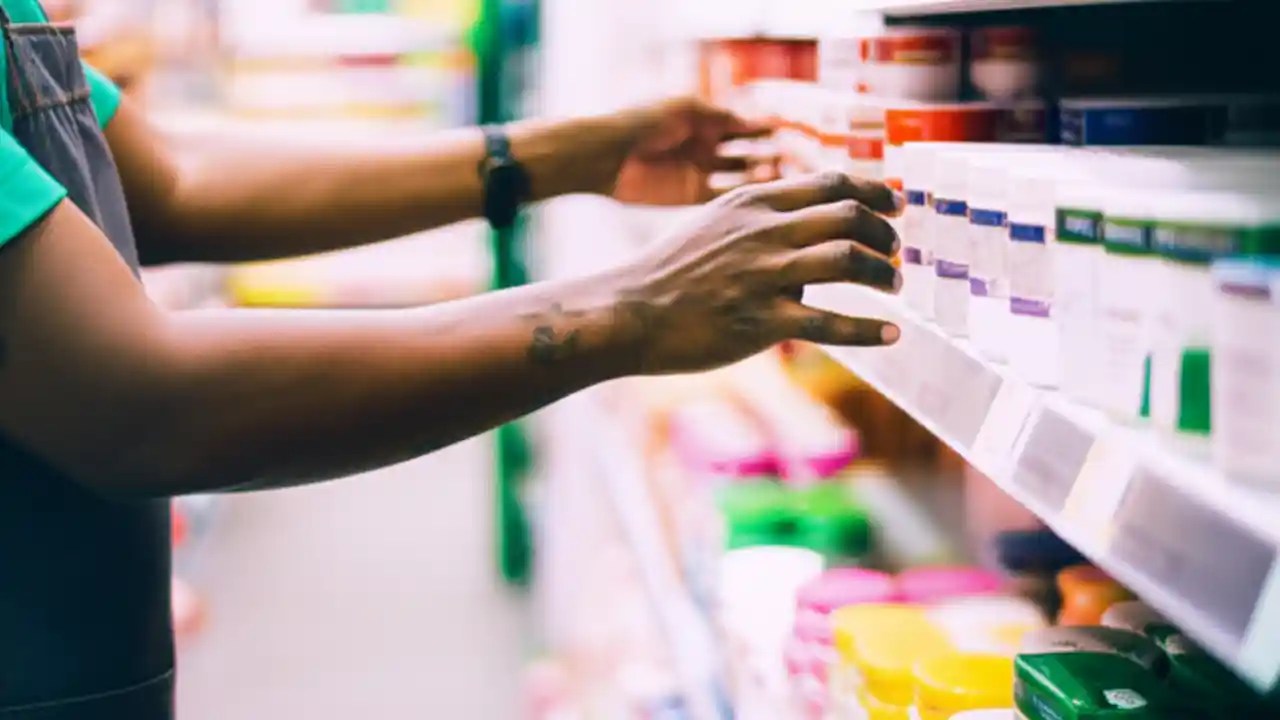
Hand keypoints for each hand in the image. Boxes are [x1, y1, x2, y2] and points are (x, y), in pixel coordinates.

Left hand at [607, 97, 775, 205]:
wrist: (607, 155)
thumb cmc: (642, 122)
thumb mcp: (683, 108)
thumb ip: (718, 114)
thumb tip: (750, 119)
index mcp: (701, 120)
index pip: (739, 122)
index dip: (761, 125)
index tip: (783, 128)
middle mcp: (702, 146)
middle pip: (744, 150)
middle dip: (765, 153)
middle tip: (786, 157)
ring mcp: (697, 172)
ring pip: (738, 175)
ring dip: (758, 175)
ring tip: (777, 175)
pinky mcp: (688, 196)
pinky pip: (722, 196)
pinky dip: (740, 195)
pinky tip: (759, 193)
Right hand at [611, 172, 905, 374]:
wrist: (631, 312)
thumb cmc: (670, 271)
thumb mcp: (714, 223)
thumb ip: (760, 217)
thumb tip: (809, 220)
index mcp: (753, 202)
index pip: (831, 183)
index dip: (873, 192)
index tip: (895, 204)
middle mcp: (763, 232)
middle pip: (849, 215)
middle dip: (885, 232)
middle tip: (896, 250)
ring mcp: (764, 276)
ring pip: (848, 260)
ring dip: (883, 273)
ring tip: (894, 285)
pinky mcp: (762, 322)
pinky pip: (831, 324)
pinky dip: (870, 329)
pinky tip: (893, 333)